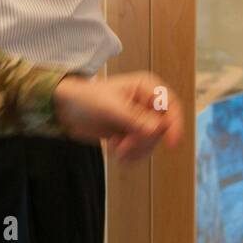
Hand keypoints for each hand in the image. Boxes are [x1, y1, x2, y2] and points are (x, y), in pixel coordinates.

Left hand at [52, 71, 183, 162]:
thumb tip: (158, 129)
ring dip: (133, 150)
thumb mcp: (111, 108)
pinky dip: (129, 155)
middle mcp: (148, 104)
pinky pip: (142, 151)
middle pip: (161, 130)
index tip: (171, 144)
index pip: (171, 106)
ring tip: (114, 146)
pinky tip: (115, 150)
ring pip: (152, 143)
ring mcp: (142, 120)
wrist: (67, 110)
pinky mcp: (134, 134)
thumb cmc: (87, 99)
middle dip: (141, 141)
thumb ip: (135, 119)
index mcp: (147, 87)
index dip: (175, 125)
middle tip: (121, 145)